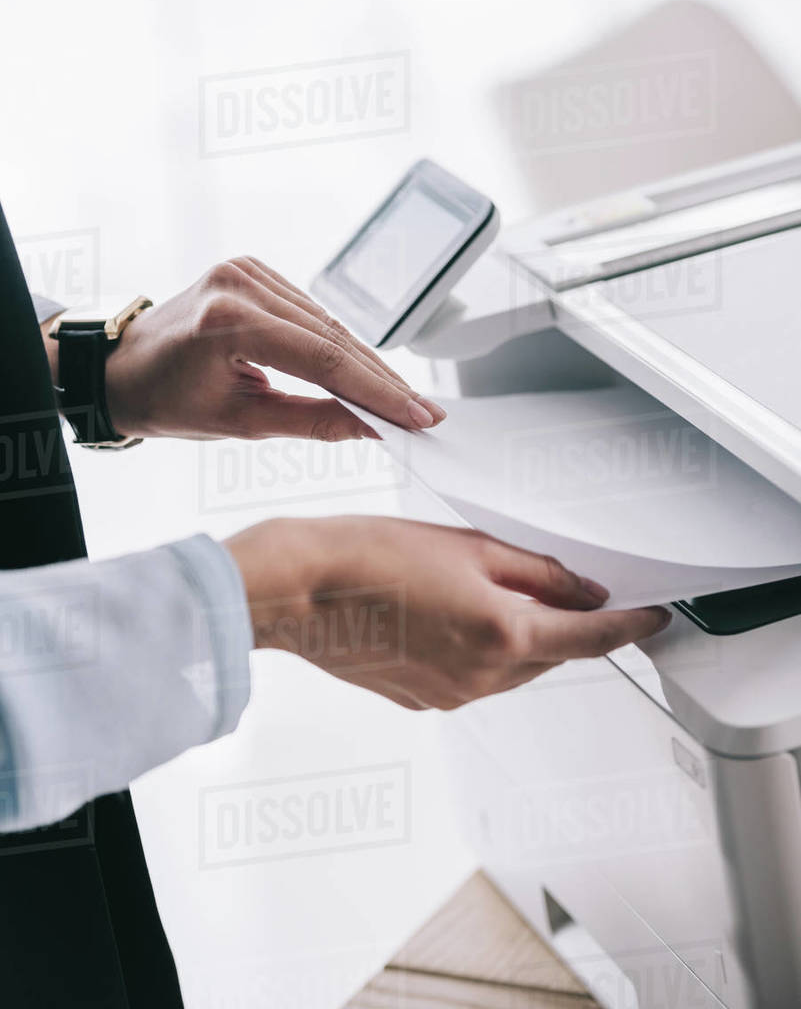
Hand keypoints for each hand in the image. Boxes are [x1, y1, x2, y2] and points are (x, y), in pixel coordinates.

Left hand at [103, 257, 444, 439]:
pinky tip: (366, 370)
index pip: (324, 359)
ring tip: (403, 400)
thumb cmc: (166, 400)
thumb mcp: (240, 423)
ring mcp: (247, 269)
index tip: (417, 417)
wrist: (122, 369)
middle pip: (334, 337)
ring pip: (329, 322)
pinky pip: (311, 311)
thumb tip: (372, 428)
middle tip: (424, 413)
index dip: (378, 392)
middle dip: (382, 379)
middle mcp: (240, 283)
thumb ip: (312, 421)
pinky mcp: (252, 269)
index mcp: (229, 320)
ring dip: (366, 362)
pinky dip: (339, 342)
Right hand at [225, 516, 670, 709]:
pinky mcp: (421, 699)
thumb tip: (582, 588)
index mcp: (503, 636)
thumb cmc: (367, 558)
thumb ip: (537, 571)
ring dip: (522, 636)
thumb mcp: (468, 546)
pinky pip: (475, 677)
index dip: (630, 626)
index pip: (592, 639)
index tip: (654, 617)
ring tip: (491, 587)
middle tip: (567, 585)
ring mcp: (450, 695)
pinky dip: (482, 649)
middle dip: (567, 624)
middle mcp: (482, 678)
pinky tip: (453, 612)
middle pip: (553, 656)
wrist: (298, 590)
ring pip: (514, 668)